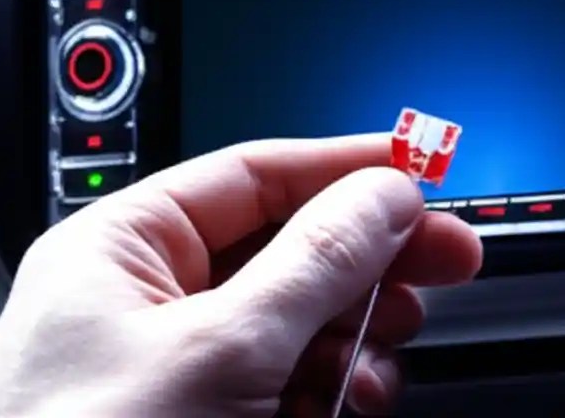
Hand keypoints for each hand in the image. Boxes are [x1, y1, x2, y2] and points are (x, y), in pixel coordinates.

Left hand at [0, 135, 481, 417]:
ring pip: (298, 322)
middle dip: (369, 260)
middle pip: (288, 248)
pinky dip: (331, 389)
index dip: (344, 169)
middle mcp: (145, 304)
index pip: (251, 176)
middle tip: (446, 258)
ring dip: (356, 337)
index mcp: (118, 253)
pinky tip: (351, 401)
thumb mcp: (223, 349)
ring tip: (378, 360)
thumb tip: (383, 194)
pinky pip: (287, 383)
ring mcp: (177, 372)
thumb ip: (316, 262)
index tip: (423, 169)